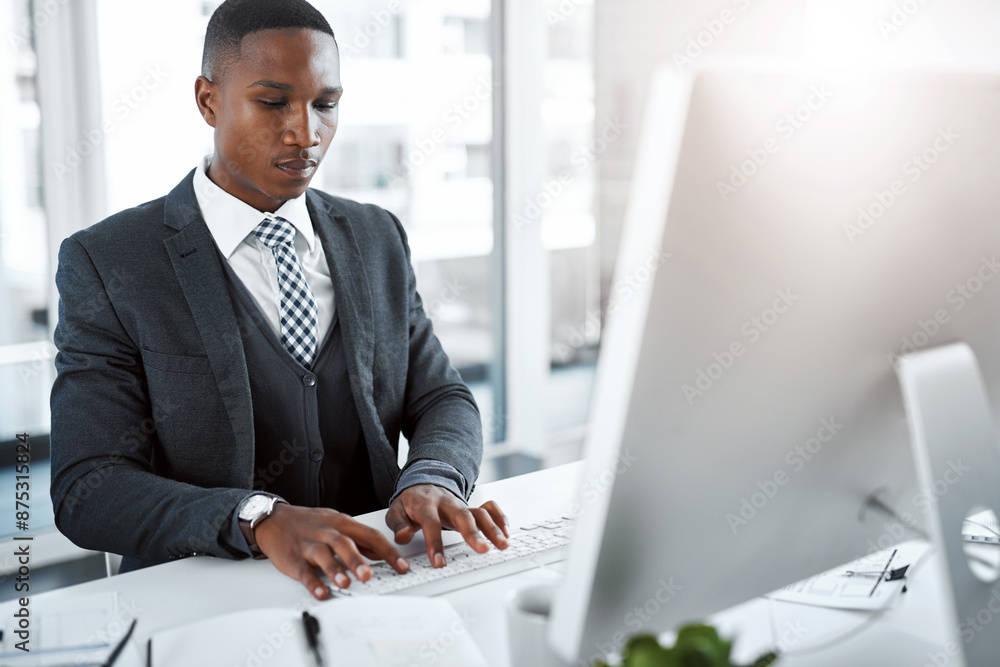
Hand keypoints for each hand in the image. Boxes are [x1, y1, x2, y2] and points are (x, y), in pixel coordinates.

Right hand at [254, 503, 409, 600]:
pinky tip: (321, 592)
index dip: (388, 552)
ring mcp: (310, 545)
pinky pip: (304, 571)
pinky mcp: (294, 559)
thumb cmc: (310, 523)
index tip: (402, 567)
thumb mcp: (338, 524)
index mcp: (342, 523)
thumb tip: (383, 553)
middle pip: (345, 544)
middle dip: (358, 560)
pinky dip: (313, 583)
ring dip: (335, 570)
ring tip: (345, 584)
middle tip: (370, 575)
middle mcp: (327, 532)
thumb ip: (360, 539)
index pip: (370, 535)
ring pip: (323, 556)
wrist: (275, 519)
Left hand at [385, 484, 509, 567]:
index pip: (431, 523)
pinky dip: (500, 518)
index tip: (439, 563)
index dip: (435, 543)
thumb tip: (403, 536)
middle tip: (483, 550)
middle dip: (474, 533)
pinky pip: (489, 508)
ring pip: (480, 513)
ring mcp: (462, 505)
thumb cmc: (411, 503)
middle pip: (463, 516)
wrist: (422, 484)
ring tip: (503, 545)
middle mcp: (447, 503)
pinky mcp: (471, 507)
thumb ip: (398, 524)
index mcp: (426, 504)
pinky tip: (506, 533)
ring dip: (493, 528)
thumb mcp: (396, 511)